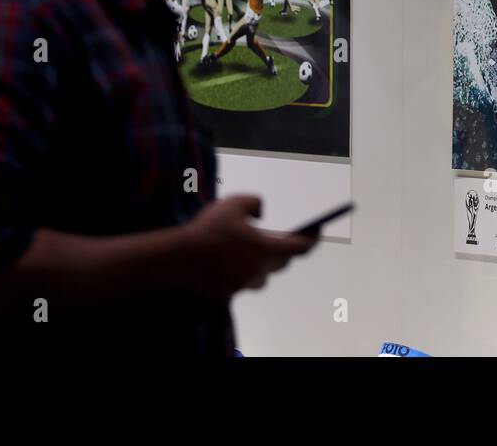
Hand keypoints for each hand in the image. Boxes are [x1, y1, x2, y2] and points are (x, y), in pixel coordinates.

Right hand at [179, 196, 315, 298]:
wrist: (178, 257)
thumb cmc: (209, 229)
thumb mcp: (234, 203)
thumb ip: (255, 203)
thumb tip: (262, 210)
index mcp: (267, 250)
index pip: (300, 248)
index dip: (312, 239)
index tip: (318, 232)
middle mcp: (259, 270)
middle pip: (281, 262)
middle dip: (284, 250)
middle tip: (280, 237)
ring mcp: (243, 284)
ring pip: (262, 275)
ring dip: (262, 264)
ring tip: (251, 250)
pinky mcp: (227, 292)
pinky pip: (241, 282)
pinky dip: (240, 272)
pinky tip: (228, 261)